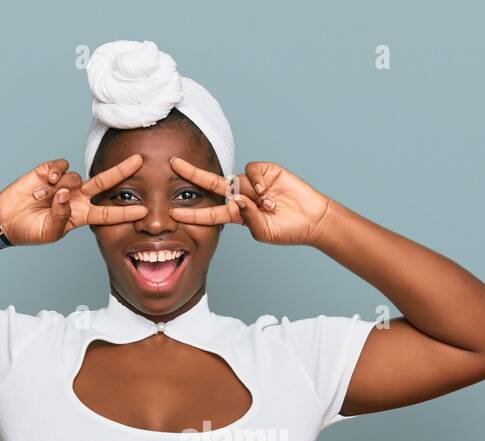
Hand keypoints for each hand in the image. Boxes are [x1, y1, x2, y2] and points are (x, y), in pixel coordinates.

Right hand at [0, 156, 148, 244]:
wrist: (7, 220)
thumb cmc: (31, 230)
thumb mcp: (50, 231)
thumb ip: (62, 216)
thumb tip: (66, 193)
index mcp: (81, 215)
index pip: (108, 214)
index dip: (125, 212)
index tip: (143, 210)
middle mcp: (77, 197)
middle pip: (104, 183)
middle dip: (122, 171)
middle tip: (139, 161)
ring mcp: (64, 183)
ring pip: (76, 176)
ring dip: (61, 187)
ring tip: (41, 198)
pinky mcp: (49, 171)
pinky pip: (61, 166)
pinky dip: (55, 173)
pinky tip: (44, 183)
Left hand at [167, 157, 335, 246]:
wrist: (311, 218)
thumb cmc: (288, 230)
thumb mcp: (264, 231)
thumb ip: (248, 217)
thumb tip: (238, 199)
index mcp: (237, 214)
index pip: (210, 214)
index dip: (192, 214)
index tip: (174, 214)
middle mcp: (241, 195)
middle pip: (210, 183)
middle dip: (192, 174)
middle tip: (173, 165)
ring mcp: (251, 182)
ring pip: (236, 179)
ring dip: (249, 193)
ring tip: (269, 206)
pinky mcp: (265, 171)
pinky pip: (251, 171)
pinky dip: (257, 182)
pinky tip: (268, 193)